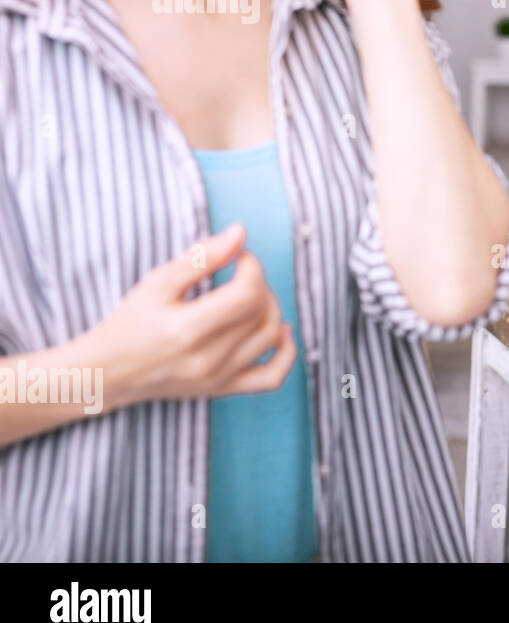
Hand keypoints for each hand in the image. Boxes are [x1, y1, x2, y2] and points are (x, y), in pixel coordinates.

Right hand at [86, 223, 296, 410]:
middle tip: (241, 272)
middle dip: (260, 283)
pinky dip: (287, 353)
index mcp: (186, 330)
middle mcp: (206, 359)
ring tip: (252, 295)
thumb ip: (201, 257)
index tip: (239, 256)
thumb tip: (240, 233)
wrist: (108, 372)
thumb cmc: (130, 322)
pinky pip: (272, 377)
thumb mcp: (157, 283)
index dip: (252, 267)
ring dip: (271, 308)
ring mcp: (218, 378)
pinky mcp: (223, 389)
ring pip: (271, 337)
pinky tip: (281, 332)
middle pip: (261, 313)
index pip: (247, 294)